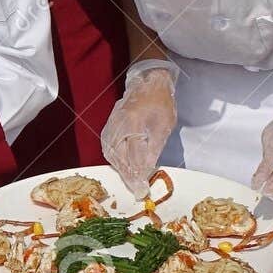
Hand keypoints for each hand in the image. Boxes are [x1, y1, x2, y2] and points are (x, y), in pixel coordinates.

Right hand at [101, 60, 177, 197]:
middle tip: (137, 190)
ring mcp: (112, 125)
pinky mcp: (109, 126)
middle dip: (129, 177)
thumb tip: (148, 168)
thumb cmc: (160, 102)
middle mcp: (119, 125)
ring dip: (121, 170)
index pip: (135, 156)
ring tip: (131, 182)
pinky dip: (114, 160)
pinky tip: (122, 167)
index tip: (143, 189)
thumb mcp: (165, 124)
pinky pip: (108, 147)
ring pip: (111, 154)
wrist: (148, 82)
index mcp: (135, 123)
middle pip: (120, 158)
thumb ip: (155, 147)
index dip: (139, 175)